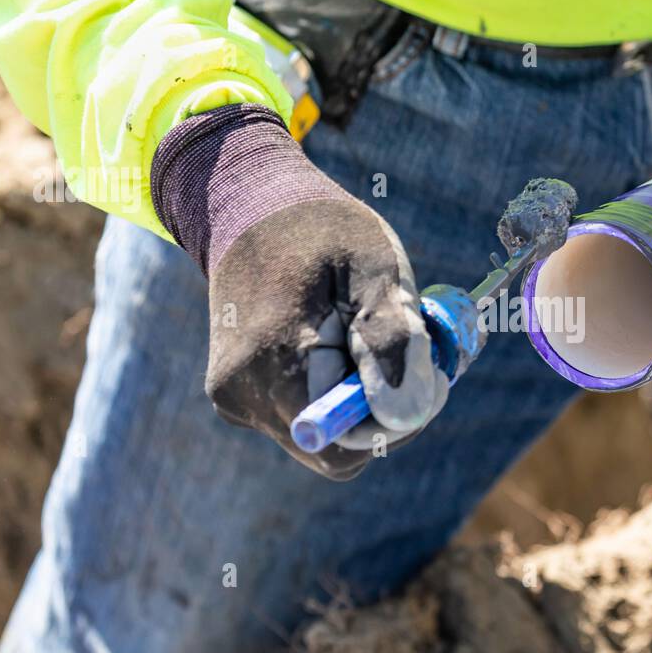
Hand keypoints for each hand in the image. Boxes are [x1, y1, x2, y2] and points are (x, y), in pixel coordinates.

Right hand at [151, 104, 446, 478]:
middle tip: (400, 345)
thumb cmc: (322, 231)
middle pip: (334, 445)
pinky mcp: (239, 397)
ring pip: (321, 434)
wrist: (250, 206)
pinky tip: (333, 338)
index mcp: (272, 363)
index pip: (343, 446)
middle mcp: (243, 394)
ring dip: (355, 396)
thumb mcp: (376, 268)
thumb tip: (403, 414)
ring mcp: (236, 399)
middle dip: (377, 406)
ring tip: (360, 331)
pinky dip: (332, 389)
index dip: (390, 422)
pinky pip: (303, 415)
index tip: (416, 370)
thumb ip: (394, 340)